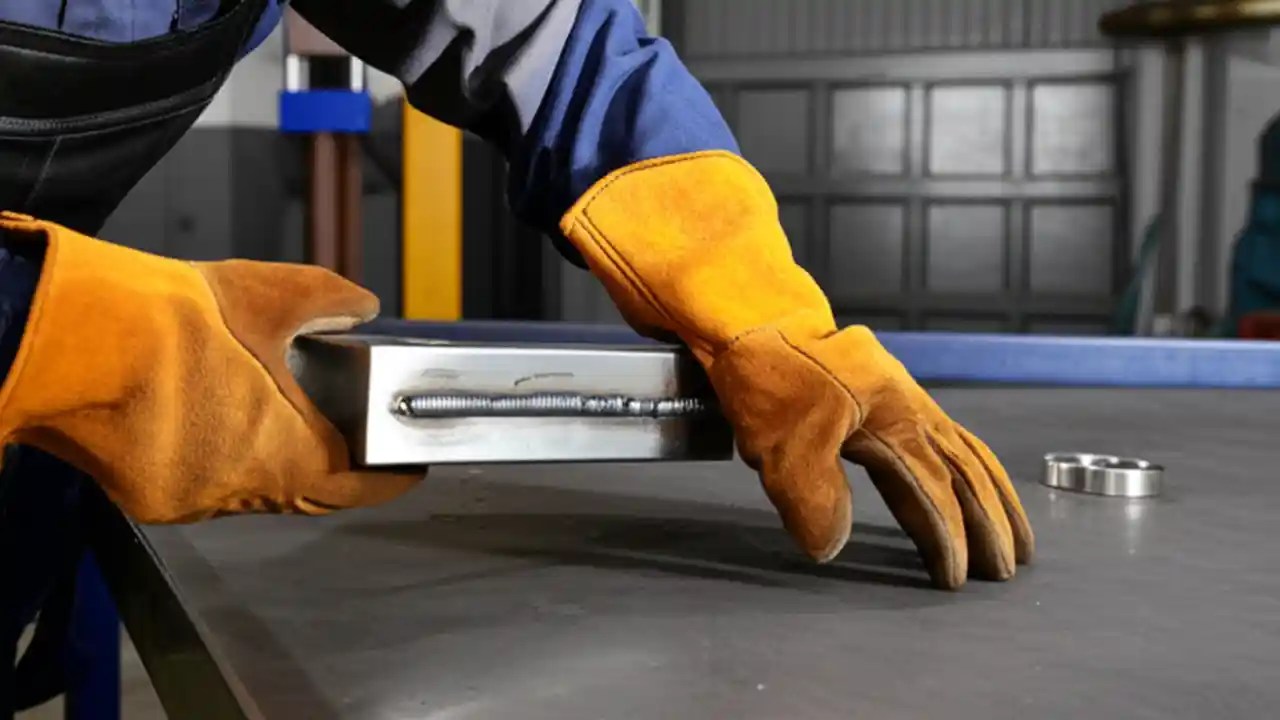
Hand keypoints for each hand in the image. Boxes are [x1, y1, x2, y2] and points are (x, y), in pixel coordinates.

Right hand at [0, 212, 421, 522]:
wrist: (63, 338)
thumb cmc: (168, 320)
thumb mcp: (270, 293)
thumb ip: (329, 299)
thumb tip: (362, 304)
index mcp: (281, 457)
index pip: (354, 488)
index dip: (387, 480)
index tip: (407, 468)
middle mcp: (237, 493)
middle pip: (301, 490)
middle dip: (328, 465)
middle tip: (348, 436)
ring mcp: (187, 498)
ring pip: (247, 488)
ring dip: (267, 458)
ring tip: (276, 412)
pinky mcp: (144, 494)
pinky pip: (199, 483)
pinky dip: (217, 455)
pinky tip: (213, 415)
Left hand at [560, 151, 1034, 588]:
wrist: (754, 319)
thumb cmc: (768, 374)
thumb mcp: (779, 442)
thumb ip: (811, 497)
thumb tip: (832, 546)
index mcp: (893, 419)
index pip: (932, 490)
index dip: (946, 538)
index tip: (952, 579)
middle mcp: (911, 409)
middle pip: (965, 473)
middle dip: (989, 524)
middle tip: (1006, 570)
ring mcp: (905, 400)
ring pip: (965, 455)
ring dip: (993, 498)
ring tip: (1014, 536)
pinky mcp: (889, 398)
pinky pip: (949, 439)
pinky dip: (970, 469)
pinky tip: (973, 483)